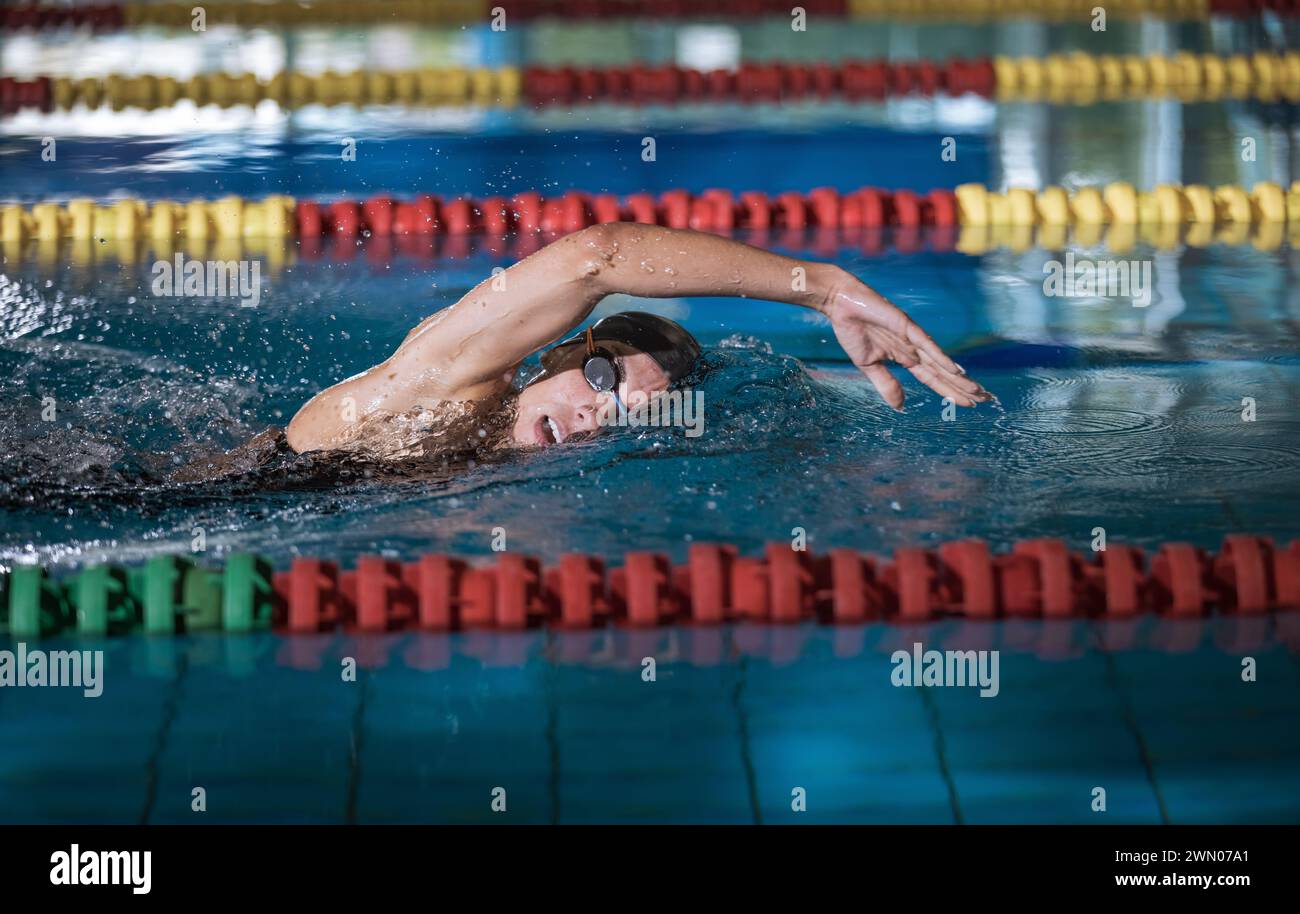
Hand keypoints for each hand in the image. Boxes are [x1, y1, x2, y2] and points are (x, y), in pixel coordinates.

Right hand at [822, 274, 991, 409]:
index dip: (951, 392)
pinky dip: (942, 359)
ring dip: (959, 378)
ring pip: (941, 363)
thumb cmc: (853, 331)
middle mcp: (915, 350)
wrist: (842, 305)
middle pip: (944, 374)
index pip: (934, 379)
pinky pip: (928, 347)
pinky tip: (957, 371)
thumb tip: (901, 407)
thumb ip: (886, 385)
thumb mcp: (869, 365)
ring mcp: (913, 339)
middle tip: (987, 400)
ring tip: (978, 391)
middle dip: (964, 388)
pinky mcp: (908, 327)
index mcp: (906, 358)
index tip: (969, 404)